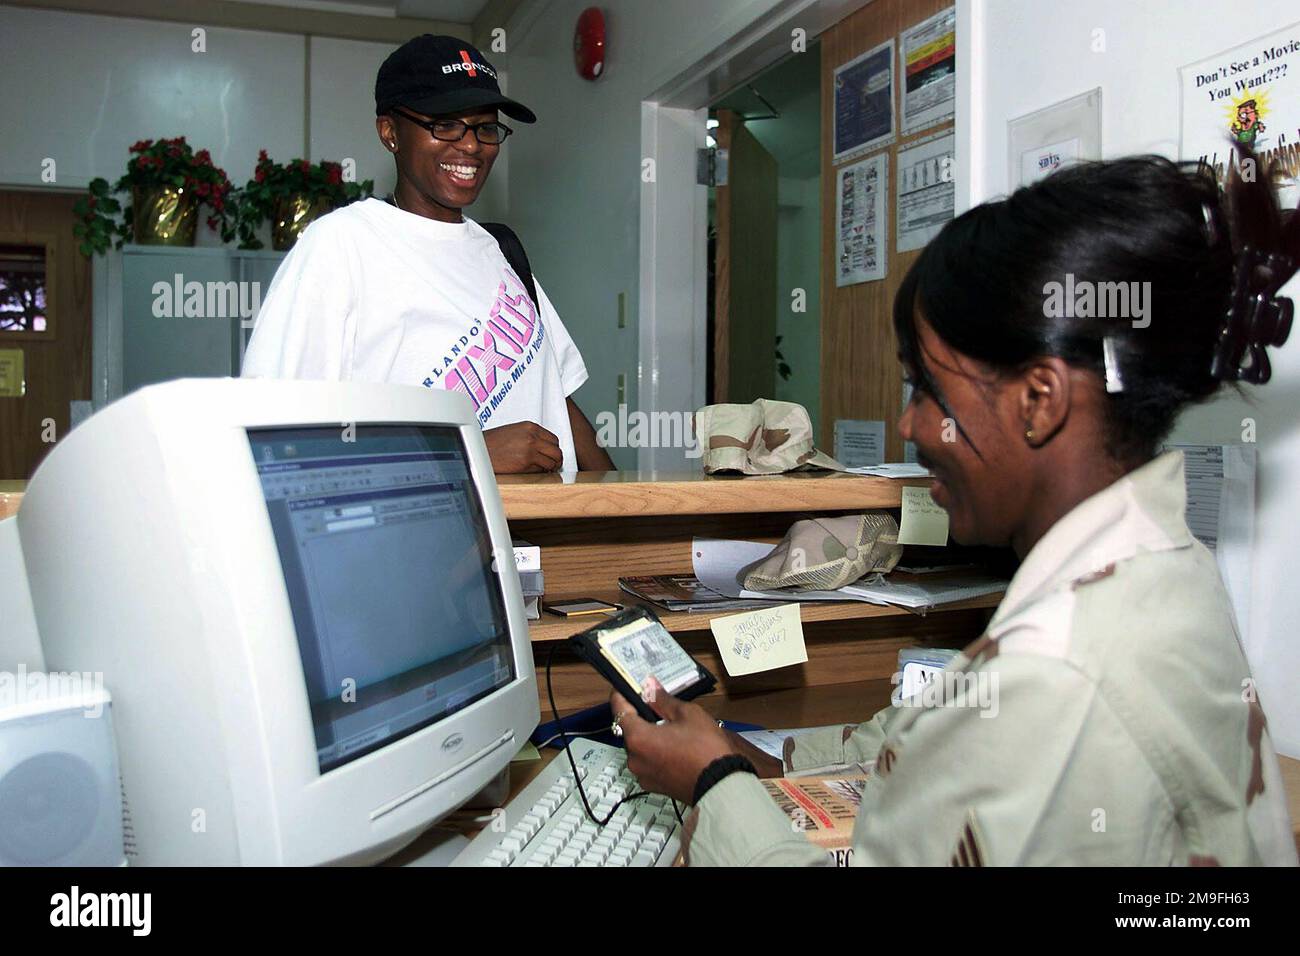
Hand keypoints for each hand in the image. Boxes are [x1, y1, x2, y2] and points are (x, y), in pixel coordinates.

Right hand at [484, 421, 562, 472]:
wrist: (479, 450)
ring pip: (552, 462)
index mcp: (530, 427)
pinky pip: (541, 470)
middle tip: (551, 465)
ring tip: (542, 469)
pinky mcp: (525, 463)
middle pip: (556, 451)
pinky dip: (540, 472)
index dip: (553, 449)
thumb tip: (545, 448)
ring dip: (549, 467)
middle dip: (555, 459)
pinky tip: (532, 471)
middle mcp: (532, 437)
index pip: (554, 439)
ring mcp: (529, 449)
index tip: (550, 455)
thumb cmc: (493, 443)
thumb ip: (531, 436)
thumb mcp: (515, 431)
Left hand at [612, 677, 735, 804]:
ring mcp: (643, 775)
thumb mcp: (687, 714)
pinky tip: (675, 747)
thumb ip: (663, 700)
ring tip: (672, 730)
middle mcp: (635, 759)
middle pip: (630, 730)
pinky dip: (656, 753)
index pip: (619, 710)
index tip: (624, 688)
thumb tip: (650, 688)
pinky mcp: (653, 785)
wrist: (721, 784)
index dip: (621, 696)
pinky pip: (648, 762)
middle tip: (658, 708)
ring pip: (640, 747)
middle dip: (641, 718)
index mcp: (638, 738)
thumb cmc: (706, 750)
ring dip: (650, 736)